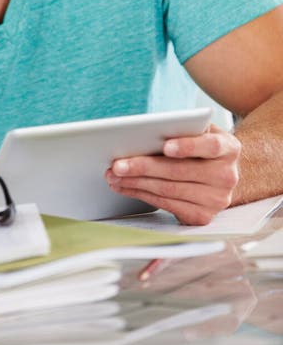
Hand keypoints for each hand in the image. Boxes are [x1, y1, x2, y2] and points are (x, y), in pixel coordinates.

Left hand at [105, 124, 240, 224]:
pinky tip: (126, 187)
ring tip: (114, 176)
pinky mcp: (203, 216)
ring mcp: (217, 200)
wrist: (223, 175)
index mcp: (229, 149)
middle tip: (117, 164)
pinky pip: (167, 205)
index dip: (188, 146)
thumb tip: (146, 131)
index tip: (166, 146)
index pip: (211, 146)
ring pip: (169, 190)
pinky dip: (143, 195)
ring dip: (136, 183)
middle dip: (144, 167)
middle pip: (180, 171)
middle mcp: (227, 176)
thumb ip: (185, 128)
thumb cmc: (202, 147)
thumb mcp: (201, 132)